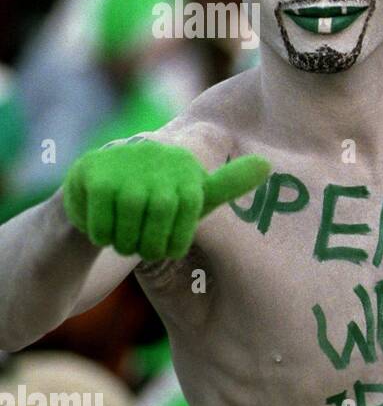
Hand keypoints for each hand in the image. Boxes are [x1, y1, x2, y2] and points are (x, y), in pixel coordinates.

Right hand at [63, 141, 270, 259]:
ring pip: (129, 217)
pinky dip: (103, 234)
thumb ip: (227, 184)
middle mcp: (156, 154)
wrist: (100, 185)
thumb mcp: (194, 193)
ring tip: (126, 244)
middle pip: (160, 212)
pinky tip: (104, 234)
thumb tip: (266, 164)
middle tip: (145, 251)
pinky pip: (101, 218)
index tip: (170, 251)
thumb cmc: (158, 196)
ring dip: (126, 241)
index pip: (189, 210)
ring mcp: (122, 161)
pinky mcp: (92, 170)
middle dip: (151, 242)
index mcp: (184, 163)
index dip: (176, 239)